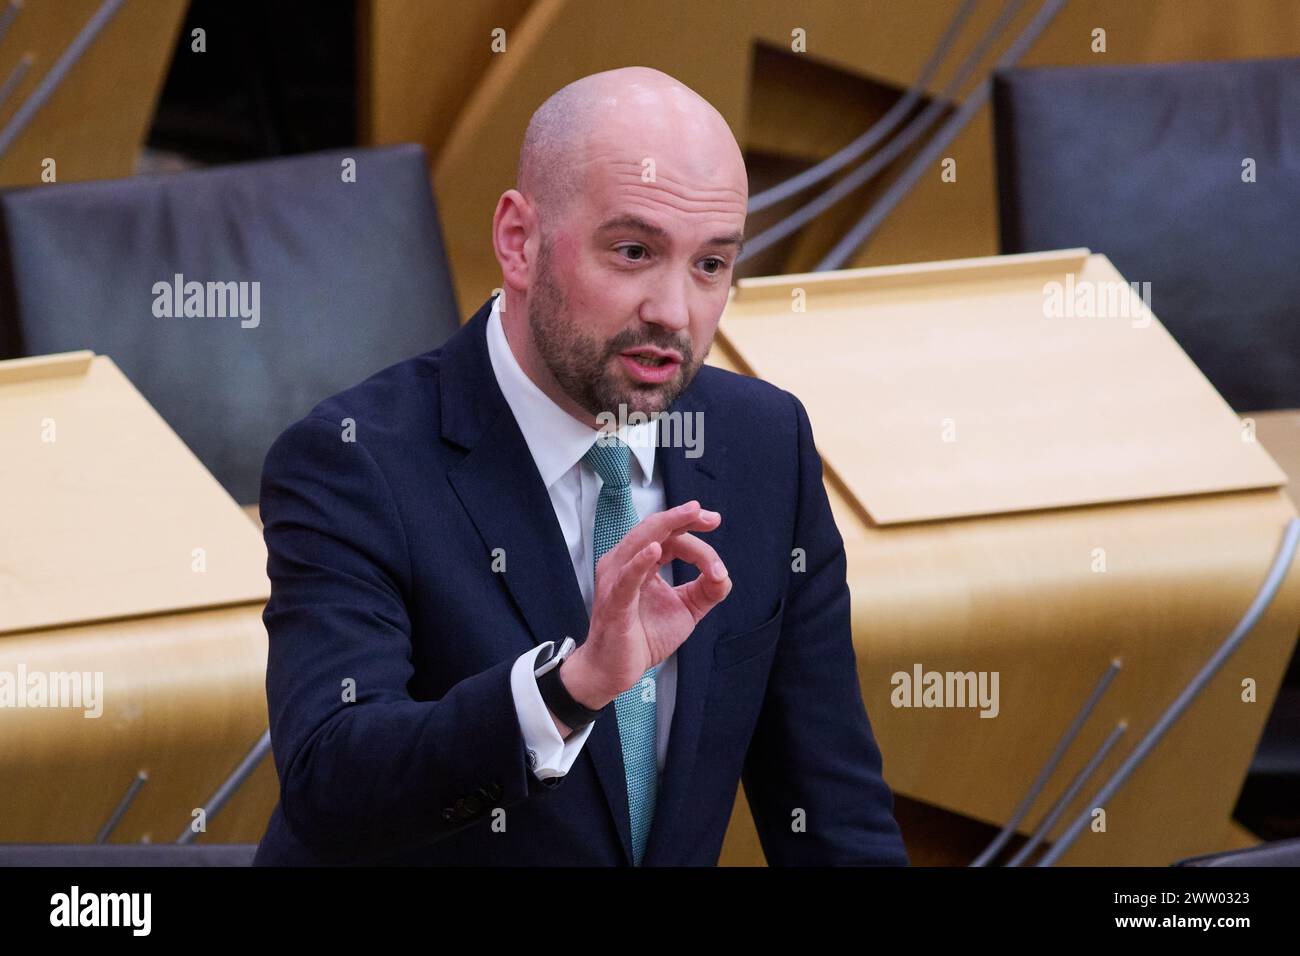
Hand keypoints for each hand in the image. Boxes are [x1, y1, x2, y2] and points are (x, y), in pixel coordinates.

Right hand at [559, 500, 731, 712]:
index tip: (718, 554)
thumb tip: (723, 575)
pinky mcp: (614, 602)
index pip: (670, 539)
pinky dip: (640, 562)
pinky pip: (626, 578)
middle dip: (682, 517)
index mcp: (640, 562)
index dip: (695, 536)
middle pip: (654, 530)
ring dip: (666, 527)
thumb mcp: (685, 609)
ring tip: (690, 514)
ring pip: (640, 542)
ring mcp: (616, 580)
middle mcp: (624, 564)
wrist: (614, 670)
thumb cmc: (642, 637)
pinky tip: (655, 550)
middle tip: (709, 515)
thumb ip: (705, 591)